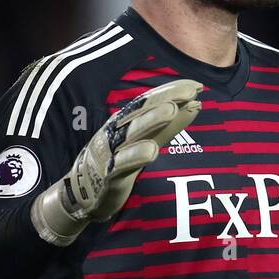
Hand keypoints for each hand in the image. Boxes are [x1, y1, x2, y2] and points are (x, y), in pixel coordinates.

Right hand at [30, 79, 202, 245]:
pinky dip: (136, 155)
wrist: (82, 193)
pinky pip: (122, 163)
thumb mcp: (146, 139)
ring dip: (152, 119)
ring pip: (133, 132)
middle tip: (191, 90)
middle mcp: (118, 130)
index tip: (196, 85)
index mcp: (127, 120)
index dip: (172, 91)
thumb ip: (170, 125)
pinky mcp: (108, 174)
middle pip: (143, 110)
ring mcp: (111, 150)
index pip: (151, 100)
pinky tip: (152, 150)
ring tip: (173, 110)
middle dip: (167, 98)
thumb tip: (196, 104)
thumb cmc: (118, 160)